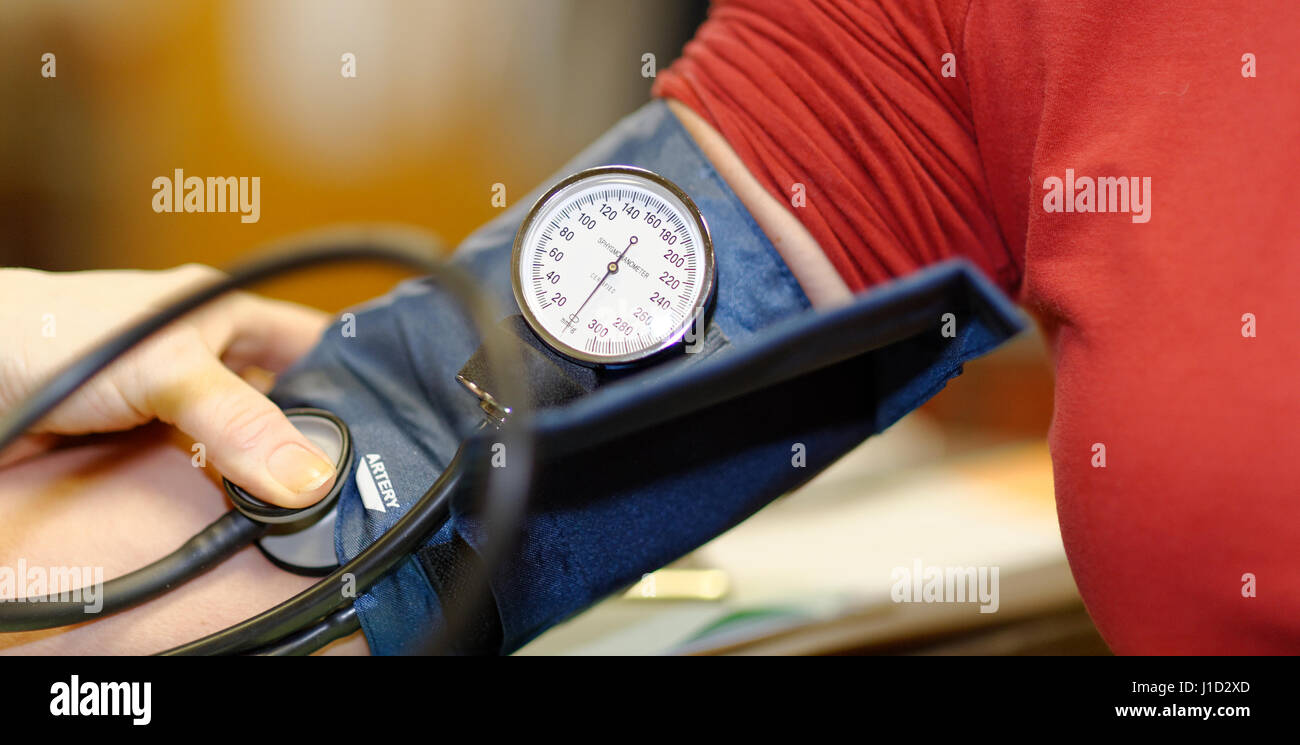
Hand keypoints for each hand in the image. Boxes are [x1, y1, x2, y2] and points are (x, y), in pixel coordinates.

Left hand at [0, 264, 336, 506]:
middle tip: (356, 481)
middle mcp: (212, 364)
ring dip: (270, 480)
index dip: (356, 374)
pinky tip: (252, 523)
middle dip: (317, 441)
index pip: (315, 343)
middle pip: (289, 406)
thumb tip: (309, 477)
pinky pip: (208, 485)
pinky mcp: (150, 459)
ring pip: (251, 451)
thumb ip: (238, 421)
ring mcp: (181, 414)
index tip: (396, 418)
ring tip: (314, 510)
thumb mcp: (167, 369)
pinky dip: (228, 505)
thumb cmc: (54, 335)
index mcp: (229, 317)